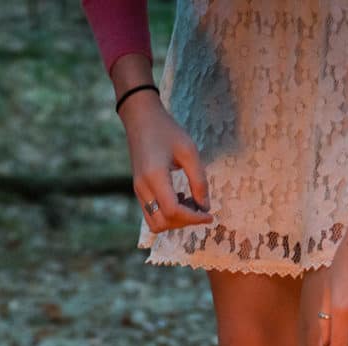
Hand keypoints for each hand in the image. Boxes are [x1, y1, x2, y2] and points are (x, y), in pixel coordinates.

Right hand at [119, 92, 212, 233]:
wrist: (141, 119)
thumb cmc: (167, 131)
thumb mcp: (189, 151)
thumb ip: (199, 181)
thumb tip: (205, 207)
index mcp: (155, 177)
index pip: (173, 211)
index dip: (193, 218)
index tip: (209, 215)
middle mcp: (143, 188)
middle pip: (163, 222)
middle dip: (185, 221)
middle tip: (200, 207)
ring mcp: (138, 191)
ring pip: (155, 223)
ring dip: (174, 221)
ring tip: (188, 203)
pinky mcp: (139, 190)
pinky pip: (152, 214)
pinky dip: (167, 215)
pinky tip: (179, 198)